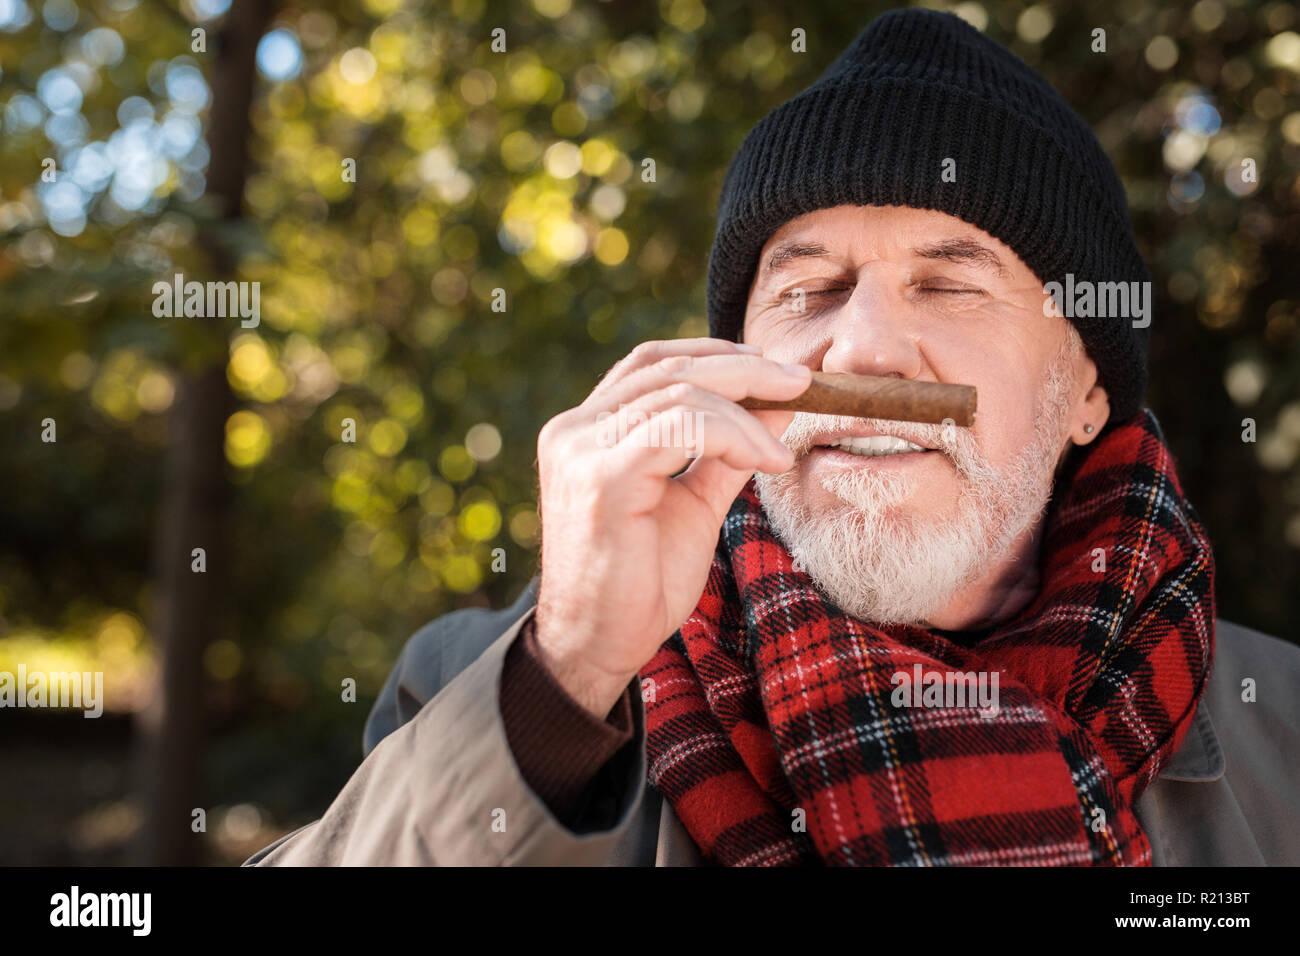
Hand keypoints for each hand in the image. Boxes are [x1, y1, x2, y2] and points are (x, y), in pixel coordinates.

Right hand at [531, 338, 809, 717]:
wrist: (599, 646)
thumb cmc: (640, 582)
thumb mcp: (695, 503)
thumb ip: (726, 452)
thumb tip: (776, 403)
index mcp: (588, 430)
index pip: (651, 364)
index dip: (713, 355)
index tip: (773, 368)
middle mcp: (574, 429)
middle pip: (667, 367)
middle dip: (744, 370)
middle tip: (803, 382)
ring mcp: (581, 450)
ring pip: (678, 394)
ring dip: (746, 413)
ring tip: (782, 450)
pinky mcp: (599, 478)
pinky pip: (678, 429)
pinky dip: (731, 435)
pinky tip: (764, 461)